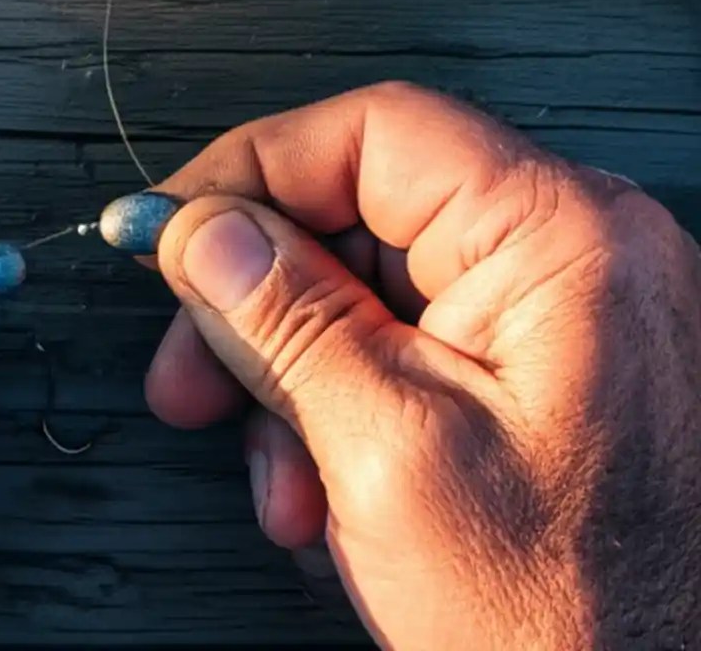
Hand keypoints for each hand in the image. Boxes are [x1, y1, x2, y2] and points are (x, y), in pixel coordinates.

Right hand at [142, 82, 700, 647]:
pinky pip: (403, 362)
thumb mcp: (387, 452)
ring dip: (291, 389)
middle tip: (189, 376)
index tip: (166, 232)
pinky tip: (327, 499)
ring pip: (364, 304)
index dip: (249, 175)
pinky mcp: (532, 382)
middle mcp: (570, 259)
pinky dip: (341, 422)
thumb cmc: (570, 614)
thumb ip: (286, 322)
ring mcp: (554, 324)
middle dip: (255, 312)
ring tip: (280, 484)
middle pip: (356, 225)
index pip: (373, 135)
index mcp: (560, 239)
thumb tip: (205, 231)